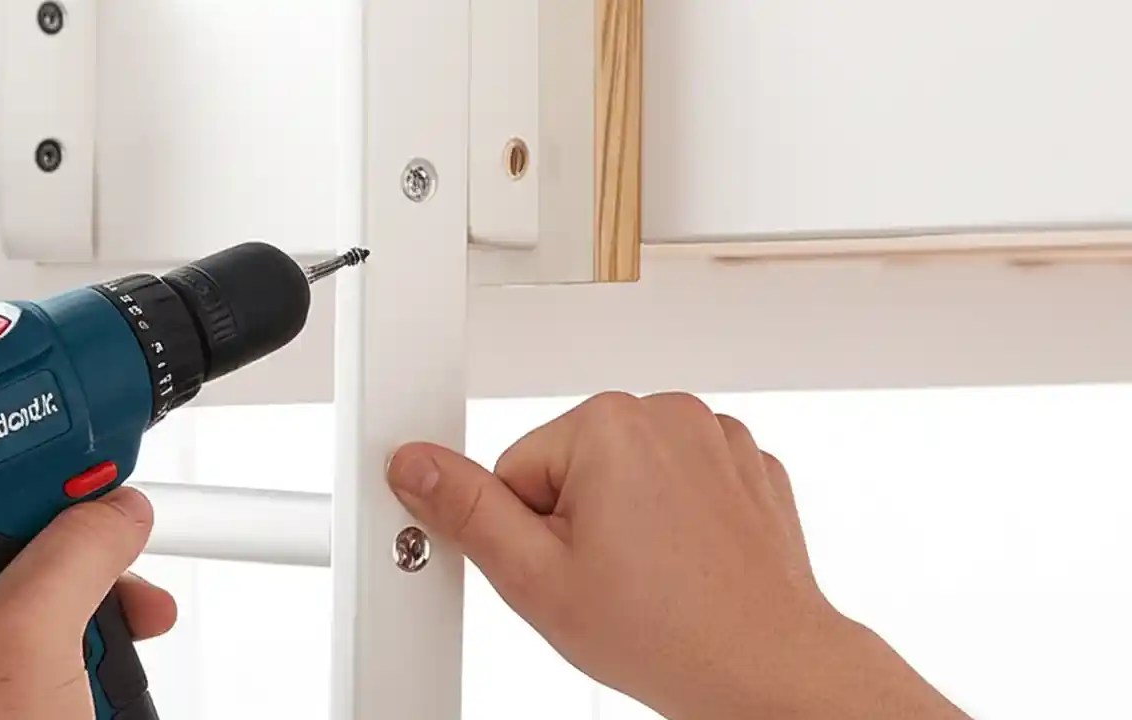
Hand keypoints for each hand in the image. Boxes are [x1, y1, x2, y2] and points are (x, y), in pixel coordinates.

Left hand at [0, 488, 174, 719]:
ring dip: (120, 632)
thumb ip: (74, 554)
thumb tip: (120, 509)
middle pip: (55, 570)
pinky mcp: (47, 711)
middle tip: (135, 598)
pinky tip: (119, 688)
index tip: (107, 480)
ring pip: (81, 620)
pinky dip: (120, 673)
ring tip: (123, 660)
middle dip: (109, 578)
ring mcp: (5, 688)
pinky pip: (93, 667)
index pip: (4, 523)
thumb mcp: (31, 633)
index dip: (60, 500)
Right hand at [388, 392, 967, 718]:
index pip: (515, 469)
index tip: (570, 570)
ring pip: (626, 472)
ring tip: (655, 576)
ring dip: (629, 518)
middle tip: (613, 580)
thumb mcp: (535, 578)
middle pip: (571, 465)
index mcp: (607, 424)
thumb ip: (465, 511)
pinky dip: (678, 515)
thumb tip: (414, 464)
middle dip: (577, 521)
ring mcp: (716, 435)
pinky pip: (681, 478)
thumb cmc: (668, 632)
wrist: (768, 672)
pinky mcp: (748, 462)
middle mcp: (666, 412)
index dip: (529, 533)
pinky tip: (687, 562)